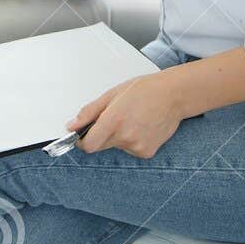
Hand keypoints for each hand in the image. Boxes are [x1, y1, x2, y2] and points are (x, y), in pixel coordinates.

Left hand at [66, 69, 187, 158]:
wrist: (173, 96)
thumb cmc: (143, 91)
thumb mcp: (111, 95)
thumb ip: (89, 112)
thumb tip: (71, 126)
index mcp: (113, 121)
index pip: (88, 145)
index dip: (82, 141)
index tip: (82, 135)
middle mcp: (125, 137)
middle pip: (101, 146)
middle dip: (101, 135)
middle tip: (115, 118)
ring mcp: (137, 147)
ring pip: (116, 147)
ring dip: (118, 137)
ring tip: (133, 119)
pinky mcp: (146, 153)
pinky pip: (130, 150)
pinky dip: (132, 141)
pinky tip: (142, 127)